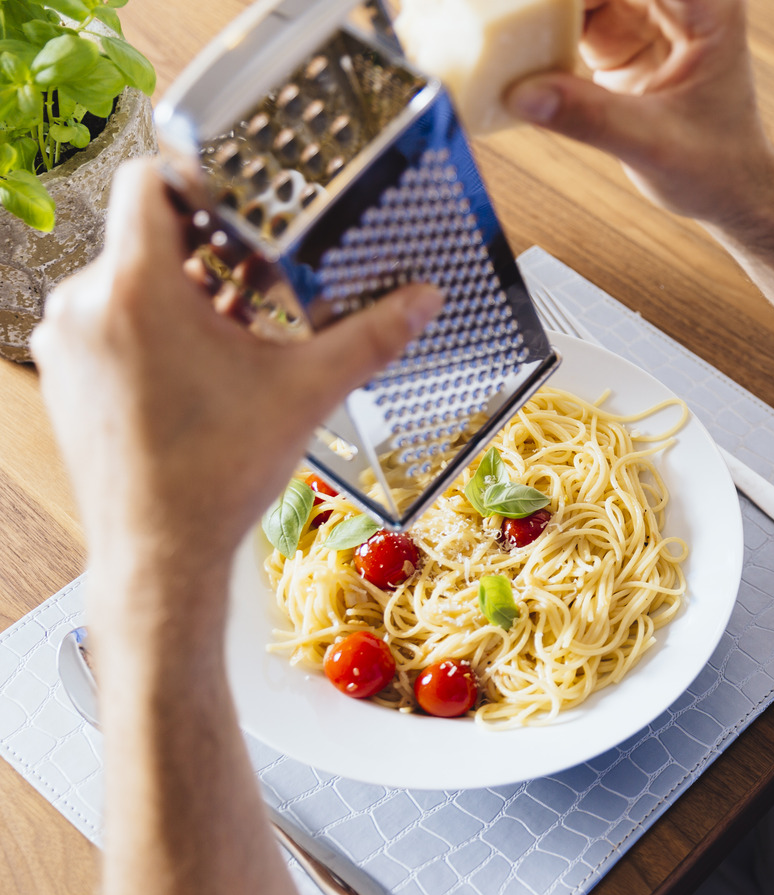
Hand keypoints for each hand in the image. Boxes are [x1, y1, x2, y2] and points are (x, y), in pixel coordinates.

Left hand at [30, 160, 440, 611]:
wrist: (160, 553)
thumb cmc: (216, 474)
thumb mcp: (307, 391)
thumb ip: (369, 336)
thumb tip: (423, 300)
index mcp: (139, 288)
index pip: (145, 181)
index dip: (193, 178)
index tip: (235, 199)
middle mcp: (87, 305)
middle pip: (145, 239)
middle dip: (204, 254)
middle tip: (259, 277)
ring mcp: (67, 343)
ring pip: (127, 284)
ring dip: (180, 296)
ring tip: (238, 330)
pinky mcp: (65, 376)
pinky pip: (108, 325)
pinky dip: (151, 331)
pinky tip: (203, 368)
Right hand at [505, 0, 773, 229]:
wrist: (730, 189)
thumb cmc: (719, 166)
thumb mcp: (654, 145)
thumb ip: (591, 118)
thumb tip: (523, 96)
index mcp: (706, 5)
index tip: (540, 5)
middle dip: (548, 1)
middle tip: (497, 9)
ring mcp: (642, 10)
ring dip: (536, 8)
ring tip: (493, 23)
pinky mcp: (616, 30)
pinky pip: (565, 14)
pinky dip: (536, 26)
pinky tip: (507, 44)